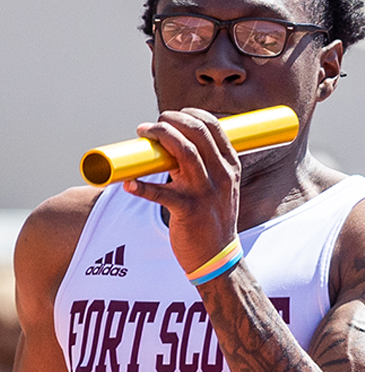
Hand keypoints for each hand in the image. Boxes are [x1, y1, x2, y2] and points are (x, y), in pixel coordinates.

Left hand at [119, 108, 239, 274]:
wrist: (217, 257)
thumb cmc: (211, 219)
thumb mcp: (220, 188)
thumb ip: (203, 166)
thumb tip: (171, 144)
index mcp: (231, 167)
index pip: (214, 127)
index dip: (189, 114)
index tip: (170, 116)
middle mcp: (222, 176)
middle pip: (197, 132)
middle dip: (170, 120)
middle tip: (151, 126)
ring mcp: (205, 192)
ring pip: (183, 151)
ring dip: (159, 136)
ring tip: (142, 133)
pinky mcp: (187, 211)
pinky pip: (160, 193)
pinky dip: (140, 186)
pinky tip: (127, 183)